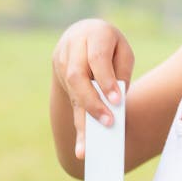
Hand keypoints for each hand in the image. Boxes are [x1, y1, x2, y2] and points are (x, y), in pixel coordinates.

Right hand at [51, 18, 134, 159]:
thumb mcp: (122, 50)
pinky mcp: (59, 76)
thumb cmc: (110, 44)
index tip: (118, 102)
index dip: (106, 81)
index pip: (97, 59)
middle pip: (77, 76)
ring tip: (91, 147)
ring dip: (83, 118)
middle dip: (93, 102)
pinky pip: (70, 102)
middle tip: (109, 123)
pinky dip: (78, 124)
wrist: (83, 33)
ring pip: (71, 91)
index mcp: (94, 34)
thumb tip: (115, 103)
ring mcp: (62, 60)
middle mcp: (73, 46)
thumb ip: (120, 72)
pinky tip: (82, 147)